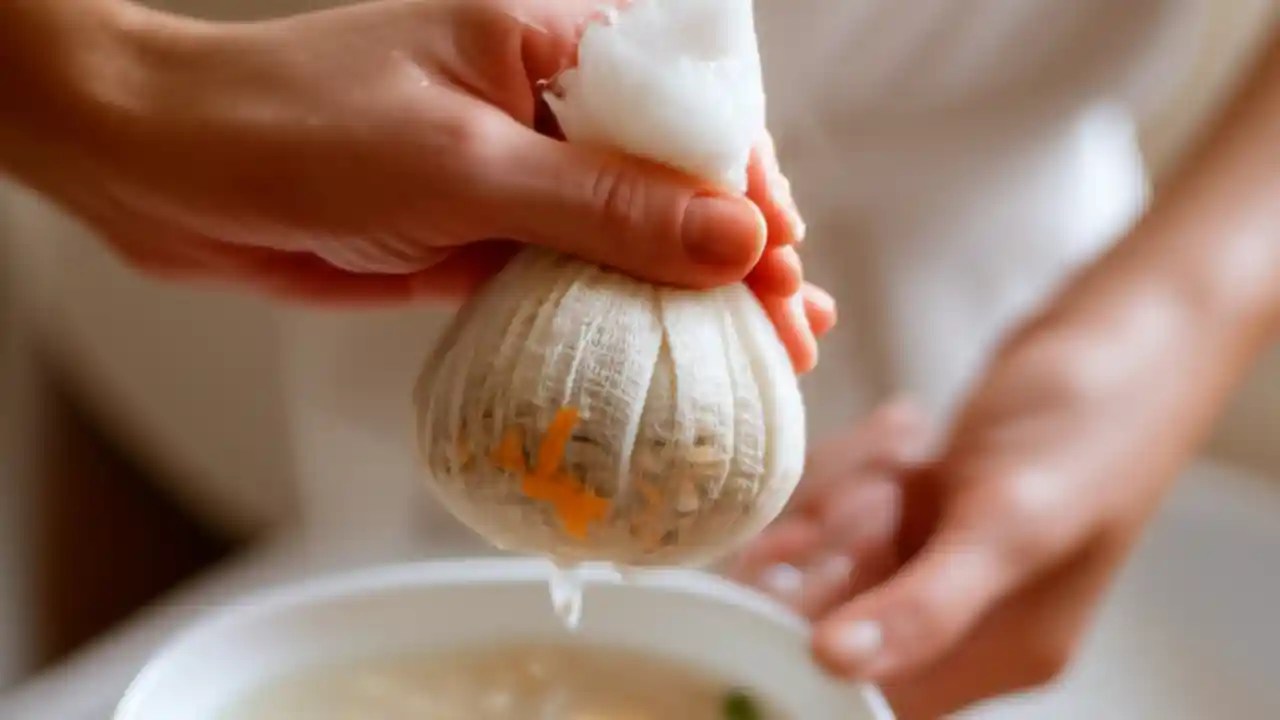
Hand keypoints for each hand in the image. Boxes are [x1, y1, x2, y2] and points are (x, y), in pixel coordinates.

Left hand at [0, 0, 829, 369]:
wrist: (166, 170)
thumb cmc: (299, 128)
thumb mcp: (464, 166)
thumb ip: (603, 206)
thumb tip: (736, 239)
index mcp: (552, 41)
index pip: (688, 110)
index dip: (747, 188)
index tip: (782, 264)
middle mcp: (548, 103)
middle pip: (675, 178)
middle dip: (738, 252)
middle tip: (794, 327)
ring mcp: (518, 173)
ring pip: (631, 234)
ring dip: (692, 294)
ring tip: (762, 353)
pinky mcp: (484, 233)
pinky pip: (573, 275)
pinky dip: (621, 316)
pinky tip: (668, 355)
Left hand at [735, 275, 1255, 716]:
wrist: (1129, 323)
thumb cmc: (1091, 422)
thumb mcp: (1013, 519)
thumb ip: (927, 602)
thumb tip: (834, 665)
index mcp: (1000, 649)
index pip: (874, 691)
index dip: (813, 639)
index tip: (796, 562)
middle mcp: (968, 615)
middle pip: (839, 613)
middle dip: (835, 543)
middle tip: (880, 486)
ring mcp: (944, 554)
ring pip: (834, 547)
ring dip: (849, 489)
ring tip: (907, 449)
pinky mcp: (929, 504)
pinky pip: (851, 498)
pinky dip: (861, 463)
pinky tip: (907, 431)